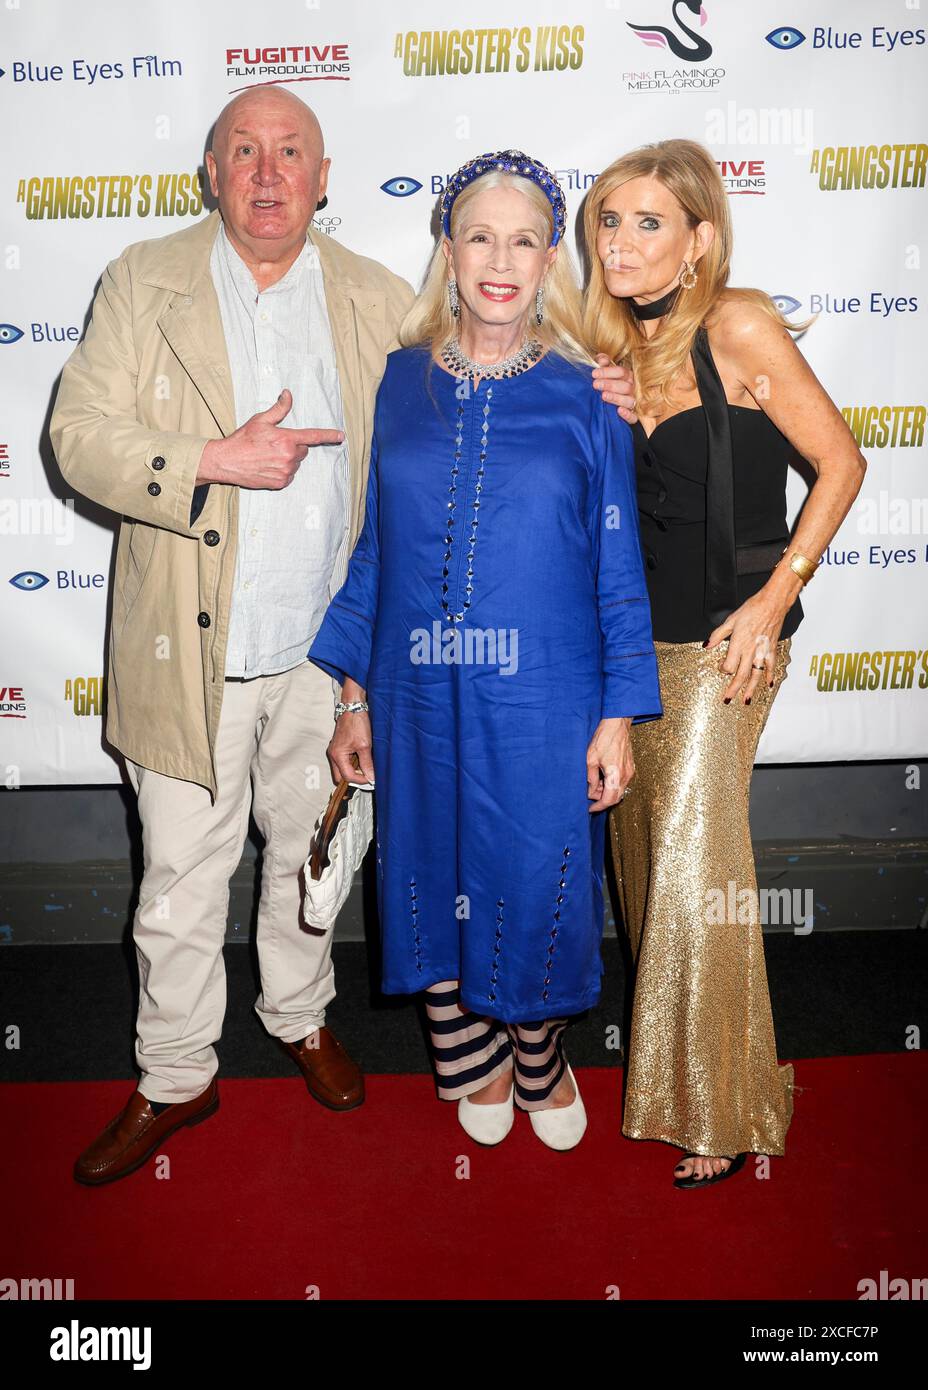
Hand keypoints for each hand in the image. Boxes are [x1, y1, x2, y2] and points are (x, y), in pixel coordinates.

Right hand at [197, 388, 343, 488]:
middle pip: (303, 451)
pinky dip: (283, 471)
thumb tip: (288, 395)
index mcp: (286, 439)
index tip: (341, 436)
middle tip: (275, 444)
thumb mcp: (260, 420)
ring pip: (296, 464)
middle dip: (294, 446)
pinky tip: (268, 466)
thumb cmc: (243, 439)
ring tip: (268, 456)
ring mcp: (285, 471)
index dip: (329, 436)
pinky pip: (289, 475)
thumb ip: (279, 409)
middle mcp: (289, 456)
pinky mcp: (280, 482)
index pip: (313, 436)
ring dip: (288, 460)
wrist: (227, 461)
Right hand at [327, 710, 373, 784]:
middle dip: (354, 779)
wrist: (353, 708)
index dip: (361, 780)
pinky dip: (353, 764)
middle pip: (340, 777)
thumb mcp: (365, 745)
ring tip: (366, 767)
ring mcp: (336, 751)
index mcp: (337, 755)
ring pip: (342, 770)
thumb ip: (367, 763)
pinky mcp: (340, 748)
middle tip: (366, 776)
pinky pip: (345, 762)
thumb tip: (371, 776)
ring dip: (354, 771)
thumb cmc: (356, 722)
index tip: (371, 779)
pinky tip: (362, 760)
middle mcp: (333, 754)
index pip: (347, 776)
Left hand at [586, 717, 634, 810]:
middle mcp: (626, 776)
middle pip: (615, 797)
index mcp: (616, 775)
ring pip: (619, 790)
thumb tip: (590, 791)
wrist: (617, 724)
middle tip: (590, 794)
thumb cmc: (604, 738)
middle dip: (602, 799)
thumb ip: (591, 778)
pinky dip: (612, 784)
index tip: (590, 809)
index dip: (599, 806)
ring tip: (594, 783)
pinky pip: (621, 782)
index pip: (609, 800)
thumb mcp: (590, 759)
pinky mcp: (630, 767)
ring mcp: (630, 771)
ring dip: (607, 791)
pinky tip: (602, 777)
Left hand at [591, 354, 637, 424]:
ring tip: (604, 396)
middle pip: (625, 386)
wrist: (609, 402)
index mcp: (628, 376)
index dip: (608, 372)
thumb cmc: (607, 383)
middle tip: (595, 384)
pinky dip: (628, 415)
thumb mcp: (604, 372)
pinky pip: (634, 417)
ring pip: (629, 400)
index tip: (594, 374)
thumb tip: (602, 360)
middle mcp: (632, 388)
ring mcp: (633, 402)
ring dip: (617, 398)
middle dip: (610, 384)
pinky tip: (619, 411)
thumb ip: (603, 363)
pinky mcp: (632, 416)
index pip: (621, 372)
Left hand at [705, 591, 788, 702]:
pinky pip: (770, 666)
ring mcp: (762, 652)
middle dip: (734, 689)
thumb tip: (706, 645)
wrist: (772, 604)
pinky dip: (770, 676)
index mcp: (738, 644)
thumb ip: (717, 635)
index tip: (720, 667)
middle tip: (728, 700)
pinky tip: (768, 684)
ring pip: (756, 675)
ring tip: (747, 701)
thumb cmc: (752, 609)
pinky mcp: (772, 649)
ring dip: (751, 689)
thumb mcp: (730, 620)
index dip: (722, 669)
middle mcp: (750, 651)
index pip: (728, 665)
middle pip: (741, 675)